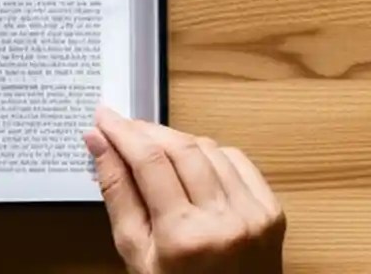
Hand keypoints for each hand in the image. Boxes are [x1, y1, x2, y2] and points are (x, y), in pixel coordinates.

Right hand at [84, 107, 284, 273]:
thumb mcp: (136, 253)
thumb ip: (117, 194)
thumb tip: (98, 142)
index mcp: (184, 237)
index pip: (149, 162)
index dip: (123, 132)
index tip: (104, 117)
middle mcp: (224, 221)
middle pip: (180, 148)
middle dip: (147, 131)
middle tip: (122, 127)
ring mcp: (254, 215)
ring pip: (209, 149)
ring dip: (177, 141)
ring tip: (152, 147)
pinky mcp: (272, 212)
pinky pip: (238, 161)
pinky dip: (210, 154)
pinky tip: (191, 161)